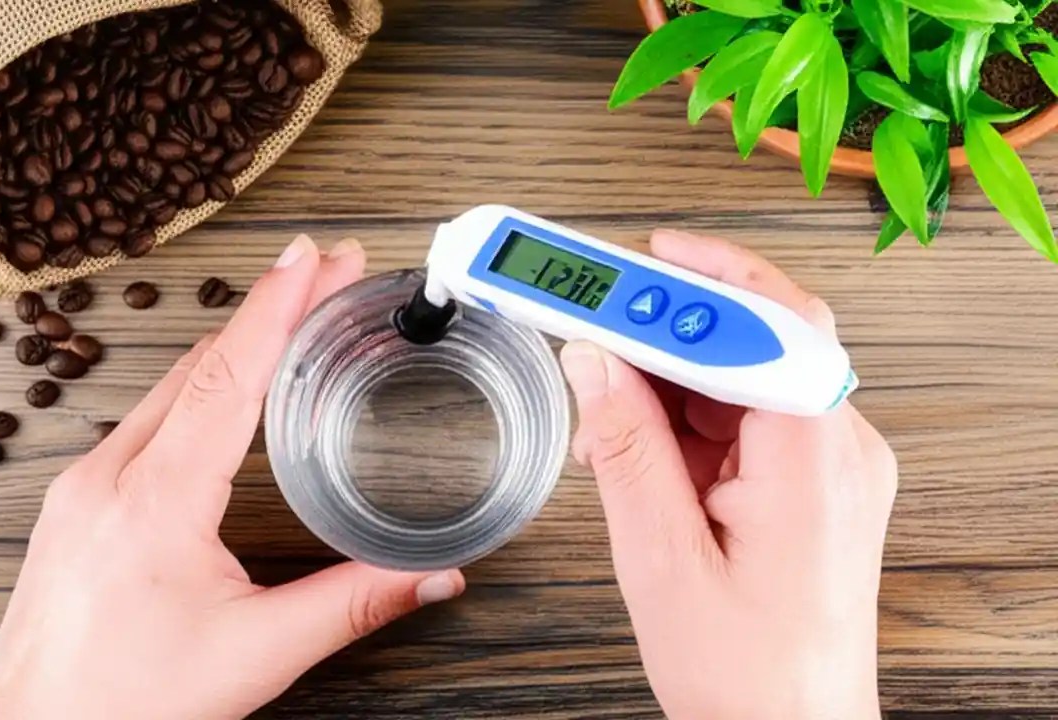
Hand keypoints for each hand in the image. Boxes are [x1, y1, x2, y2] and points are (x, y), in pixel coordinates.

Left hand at [0, 236, 464, 719]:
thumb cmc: (119, 705)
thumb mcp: (255, 655)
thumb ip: (351, 606)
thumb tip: (427, 577)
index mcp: (155, 501)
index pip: (227, 376)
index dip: (277, 308)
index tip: (312, 259)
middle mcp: (109, 478)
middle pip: (199, 362)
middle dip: (269, 307)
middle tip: (325, 272)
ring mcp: (84, 486)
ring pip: (167, 385)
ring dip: (232, 343)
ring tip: (289, 318)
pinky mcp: (76, 502)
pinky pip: (144, 417)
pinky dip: (197, 384)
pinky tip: (222, 391)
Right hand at [561, 230, 896, 719]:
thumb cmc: (747, 675)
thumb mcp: (661, 559)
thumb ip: (625, 448)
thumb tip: (591, 359)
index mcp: (814, 464)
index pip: (765, 326)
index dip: (692, 279)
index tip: (626, 258)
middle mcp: (838, 449)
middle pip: (754, 337)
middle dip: (662, 328)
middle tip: (589, 322)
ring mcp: (828, 463)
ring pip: (741, 374)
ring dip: (665, 381)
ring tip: (604, 419)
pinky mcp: (810, 479)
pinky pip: (744, 415)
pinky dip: (684, 418)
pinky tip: (637, 448)